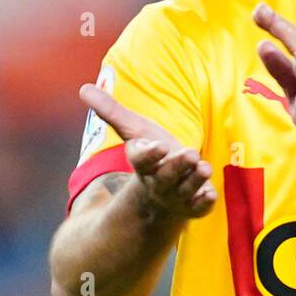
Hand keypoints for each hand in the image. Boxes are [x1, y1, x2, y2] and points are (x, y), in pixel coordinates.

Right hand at [78, 83, 216, 220]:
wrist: (160, 195)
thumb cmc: (151, 156)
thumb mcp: (134, 132)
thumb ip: (112, 112)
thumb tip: (83, 88)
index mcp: (143, 163)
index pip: (142, 159)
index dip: (150, 153)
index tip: (160, 146)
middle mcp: (158, 182)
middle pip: (165, 176)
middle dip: (177, 166)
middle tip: (191, 153)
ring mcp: (175, 196)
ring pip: (184, 190)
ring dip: (195, 180)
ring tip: (204, 167)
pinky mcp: (193, 206)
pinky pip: (198, 208)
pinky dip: (204, 203)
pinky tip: (211, 195)